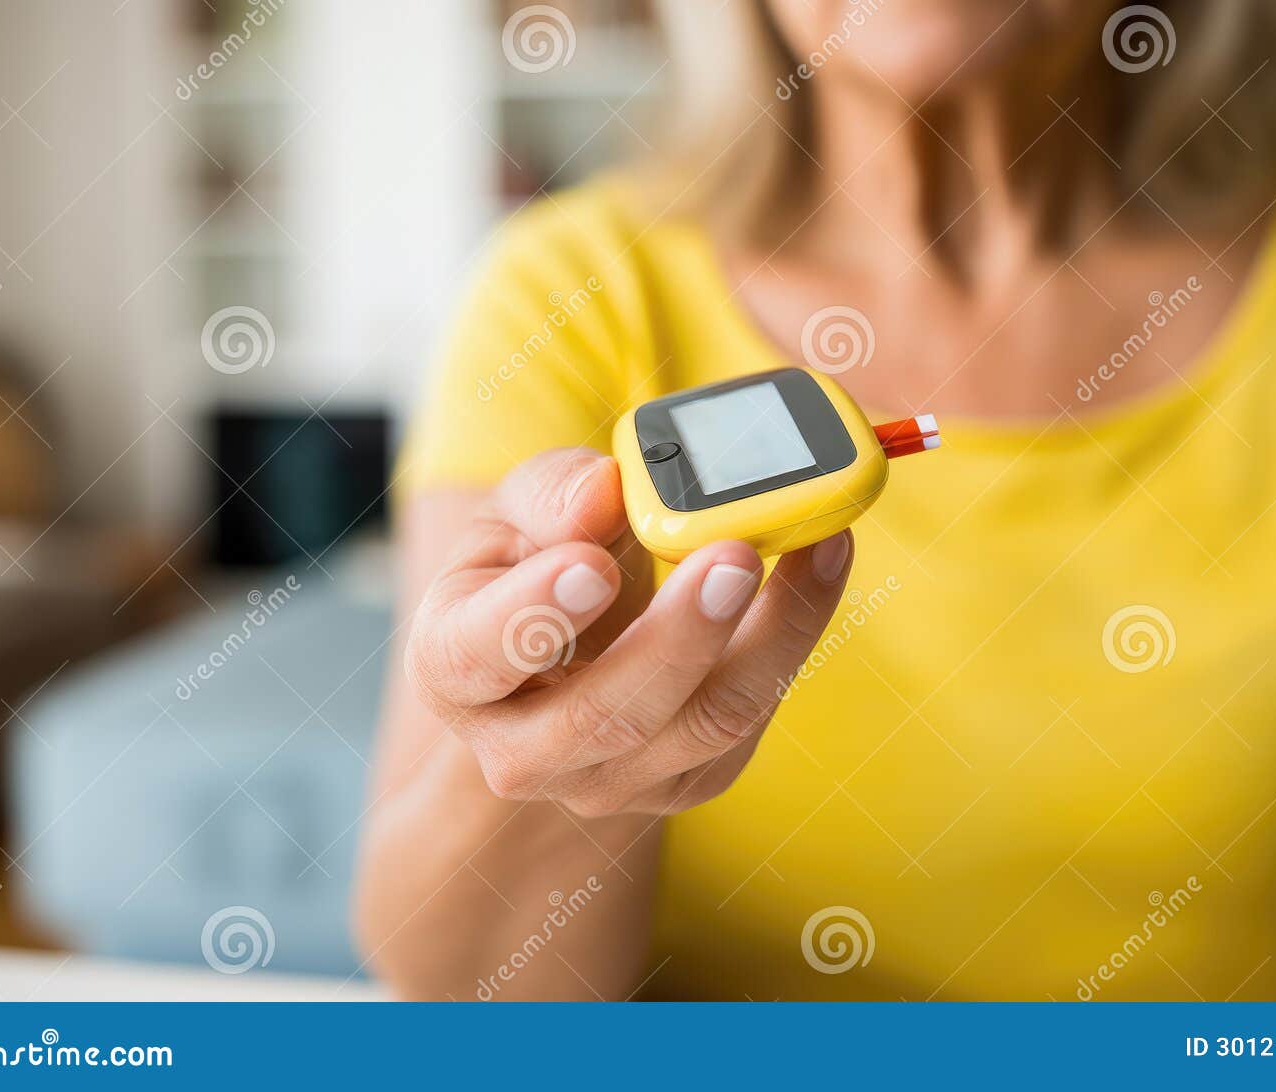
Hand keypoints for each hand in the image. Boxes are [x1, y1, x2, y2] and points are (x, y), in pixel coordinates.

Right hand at [404, 447, 853, 816]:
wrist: (563, 658)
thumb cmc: (531, 566)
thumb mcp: (519, 512)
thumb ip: (553, 495)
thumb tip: (602, 494)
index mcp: (453, 667)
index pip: (480, 654)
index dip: (537, 613)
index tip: (597, 563)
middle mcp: (521, 748)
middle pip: (606, 716)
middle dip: (680, 636)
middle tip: (733, 555)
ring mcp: (608, 781)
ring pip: (702, 726)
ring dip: (768, 637)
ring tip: (813, 546)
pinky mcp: (687, 781)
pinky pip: (751, 718)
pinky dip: (795, 637)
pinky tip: (822, 562)